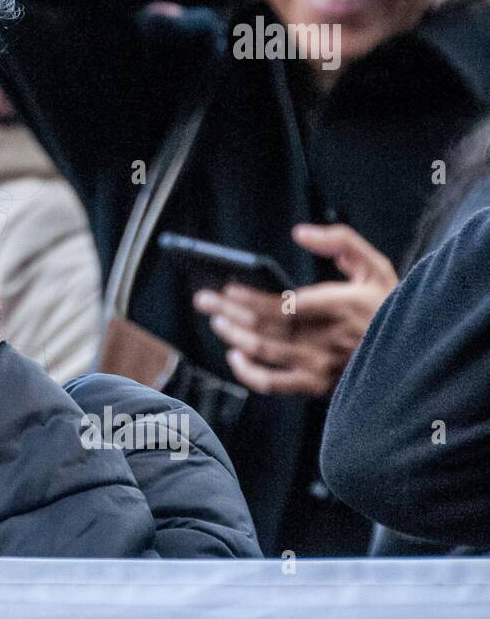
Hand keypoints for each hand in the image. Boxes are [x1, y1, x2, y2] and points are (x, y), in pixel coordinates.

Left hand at [192, 223, 397, 395]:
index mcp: (338, 307)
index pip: (285, 305)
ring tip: (216, 320)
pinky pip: (272, 384)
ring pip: (263, 351)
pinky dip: (247, 372)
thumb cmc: (389, 308)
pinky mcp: (315, 385)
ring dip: (233, 335)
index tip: (227, 289)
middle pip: (265, 326)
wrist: (413, 355)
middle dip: (228, 312)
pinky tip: (234, 356)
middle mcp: (326, 339)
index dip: (251, 299)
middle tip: (204, 300)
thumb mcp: (375, 267)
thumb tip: (302, 232)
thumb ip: (340, 241)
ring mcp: (319, 366)